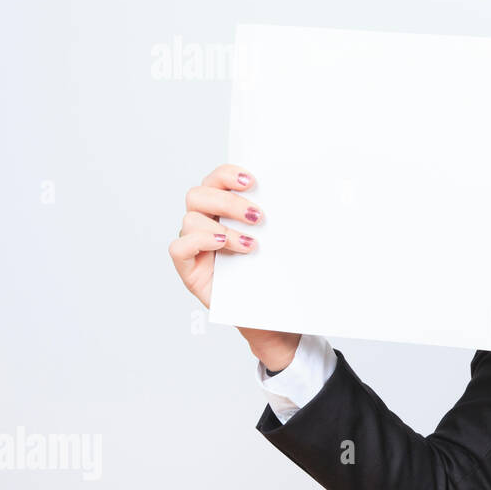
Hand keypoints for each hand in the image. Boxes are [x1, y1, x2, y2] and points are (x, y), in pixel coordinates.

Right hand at [168, 163, 300, 367]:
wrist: (272, 315)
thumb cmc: (275, 274)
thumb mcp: (284, 242)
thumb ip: (284, 218)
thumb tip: (312, 195)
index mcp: (226, 209)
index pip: (217, 179)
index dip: (229, 174)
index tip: (254, 181)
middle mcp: (206, 222)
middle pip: (199, 194)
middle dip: (230, 202)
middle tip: (259, 217)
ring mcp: (195, 245)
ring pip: (190, 217)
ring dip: (223, 226)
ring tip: (250, 244)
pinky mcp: (188, 268)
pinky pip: (178, 246)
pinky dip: (198, 241)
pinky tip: (222, 246)